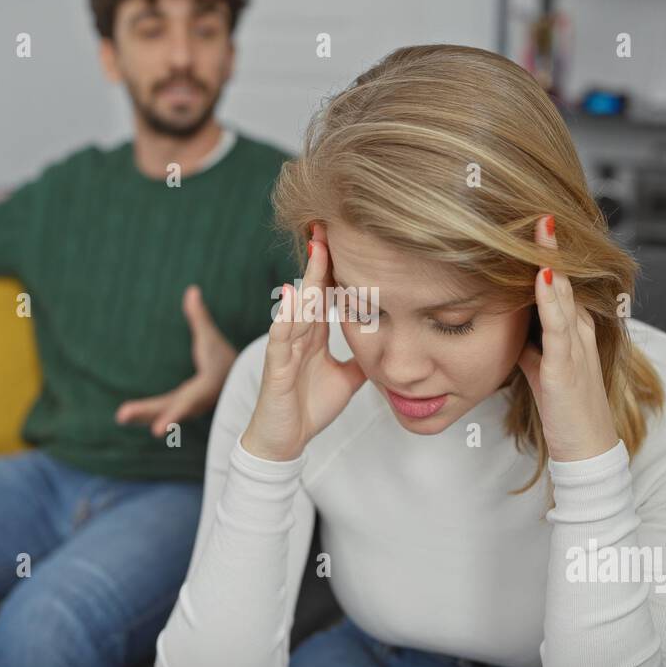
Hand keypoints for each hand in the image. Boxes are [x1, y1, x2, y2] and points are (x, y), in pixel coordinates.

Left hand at [116, 285, 236, 436]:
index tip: (157, 430)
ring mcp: (185, 407)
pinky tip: (127, 416)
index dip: (173, 417)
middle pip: (169, 410)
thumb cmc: (223, 357)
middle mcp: (194, 402)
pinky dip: (145, 413)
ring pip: (162, 412)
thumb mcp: (211, 339)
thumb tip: (191, 291)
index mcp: (205, 389)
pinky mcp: (178, 407)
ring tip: (122, 416)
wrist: (234, 378)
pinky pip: (160, 411)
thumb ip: (199, 318)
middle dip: (147, 413)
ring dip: (142, 414)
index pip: (187, 404)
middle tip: (122, 415)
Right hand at [240, 223, 366, 461]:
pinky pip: (281, 338)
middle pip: (312, 290)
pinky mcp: (275, 366)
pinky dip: (287, 317)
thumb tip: (390, 344)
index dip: (335, 268)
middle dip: (320, 259)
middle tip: (327, 226)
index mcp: (314, 336)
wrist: (285, 440)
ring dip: (308, 278)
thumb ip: (363, 359)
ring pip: (298, 307)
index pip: (326, 295)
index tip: (346, 238)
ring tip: (317, 250)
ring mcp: (286, 348)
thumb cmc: (310, 407)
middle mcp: (299, 335)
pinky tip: (293, 297)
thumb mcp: (348, 379)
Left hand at [516, 215, 619, 463]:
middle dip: (549, 239)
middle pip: (562, 274)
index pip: (555, 276)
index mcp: (571, 324)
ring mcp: (576, 344)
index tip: (525, 214)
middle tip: (533, 200)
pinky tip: (541, 275)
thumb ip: (527, 335)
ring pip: (563, 292)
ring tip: (540, 222)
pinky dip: (550, 299)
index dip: (543, 247)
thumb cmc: (563, 406)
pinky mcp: (568, 367)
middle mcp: (578, 327)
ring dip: (551, 256)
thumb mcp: (540, 361)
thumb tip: (504, 314)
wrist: (585, 448)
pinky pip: (559, 327)